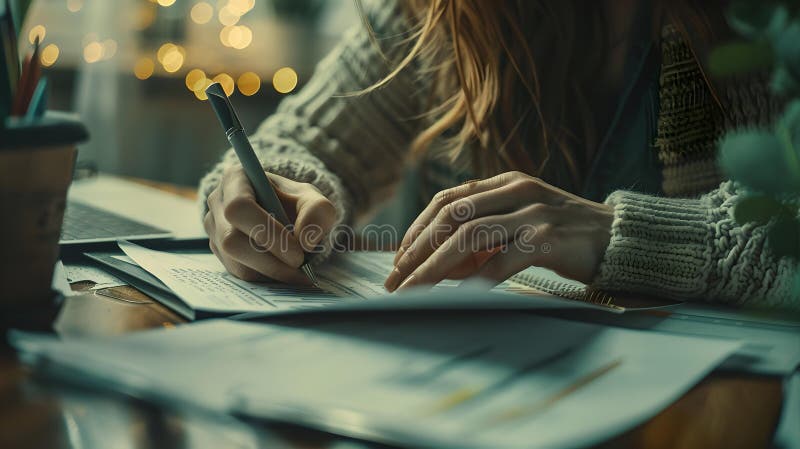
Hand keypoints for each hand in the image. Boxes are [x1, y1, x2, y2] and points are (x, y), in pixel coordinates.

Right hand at [204, 165, 336, 282]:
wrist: (286, 214)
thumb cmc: (295, 203)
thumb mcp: (314, 199)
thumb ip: (317, 212)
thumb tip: (305, 241)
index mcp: (236, 179)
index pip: (239, 207)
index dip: (268, 233)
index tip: (298, 252)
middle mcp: (218, 203)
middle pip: (232, 239)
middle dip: (270, 260)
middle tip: (300, 267)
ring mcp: (214, 229)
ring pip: (234, 261)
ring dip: (270, 272)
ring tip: (298, 272)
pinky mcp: (219, 252)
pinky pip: (238, 272)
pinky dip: (265, 277)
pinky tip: (285, 273)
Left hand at [384, 171, 612, 291]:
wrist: (619, 239)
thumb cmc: (565, 236)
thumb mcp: (521, 225)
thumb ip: (483, 239)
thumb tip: (435, 267)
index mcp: (506, 183)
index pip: (448, 200)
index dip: (417, 227)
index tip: (398, 257)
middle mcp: (517, 191)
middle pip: (451, 216)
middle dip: (417, 248)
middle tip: (396, 278)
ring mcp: (533, 213)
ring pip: (469, 236)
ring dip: (435, 266)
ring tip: (416, 290)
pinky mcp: (549, 239)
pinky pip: (502, 262)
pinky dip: (477, 281)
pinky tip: (459, 297)